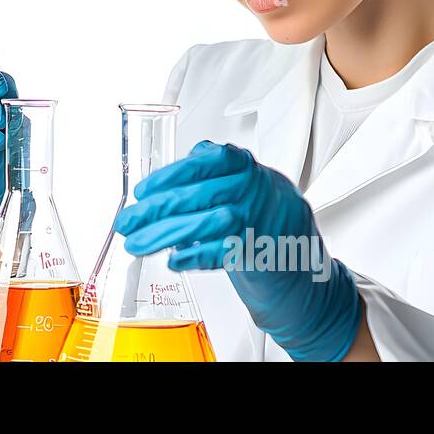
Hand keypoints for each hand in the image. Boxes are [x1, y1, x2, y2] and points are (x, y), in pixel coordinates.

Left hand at [112, 140, 362, 361]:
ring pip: (207, 223)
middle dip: (156, 209)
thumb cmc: (267, 229)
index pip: (211, 159)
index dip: (173, 173)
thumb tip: (173, 170)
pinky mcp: (264, 254)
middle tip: (127, 221)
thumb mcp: (247, 191)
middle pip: (200, 195)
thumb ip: (214, 176)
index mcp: (252, 171)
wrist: (306, 274)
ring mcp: (263, 222)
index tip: (143, 189)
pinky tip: (173, 260)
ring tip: (138, 244)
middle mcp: (260, 192)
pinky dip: (195, 257)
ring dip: (166, 235)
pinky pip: (224, 253)